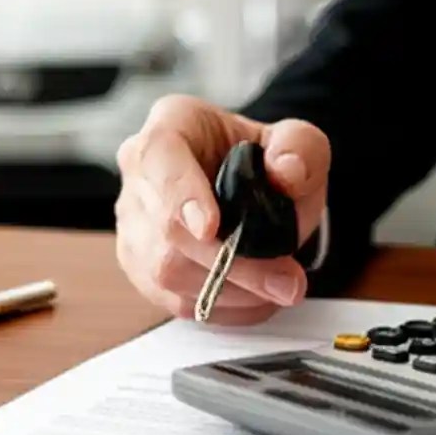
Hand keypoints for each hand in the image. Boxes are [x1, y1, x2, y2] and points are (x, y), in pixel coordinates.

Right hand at [114, 95, 329, 323]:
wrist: (247, 188)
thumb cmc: (262, 161)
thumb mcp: (296, 142)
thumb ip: (300, 149)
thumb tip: (286, 175)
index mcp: (171, 127)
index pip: (159, 158)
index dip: (180, 194)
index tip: (209, 228)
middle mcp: (140, 176)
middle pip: (167, 230)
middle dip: (229, 262)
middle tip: (285, 280)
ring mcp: (135, 226)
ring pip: (168, 272)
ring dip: (231, 290)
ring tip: (279, 285)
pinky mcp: (142, 269)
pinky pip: (177, 301)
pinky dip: (224, 307)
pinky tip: (257, 297)